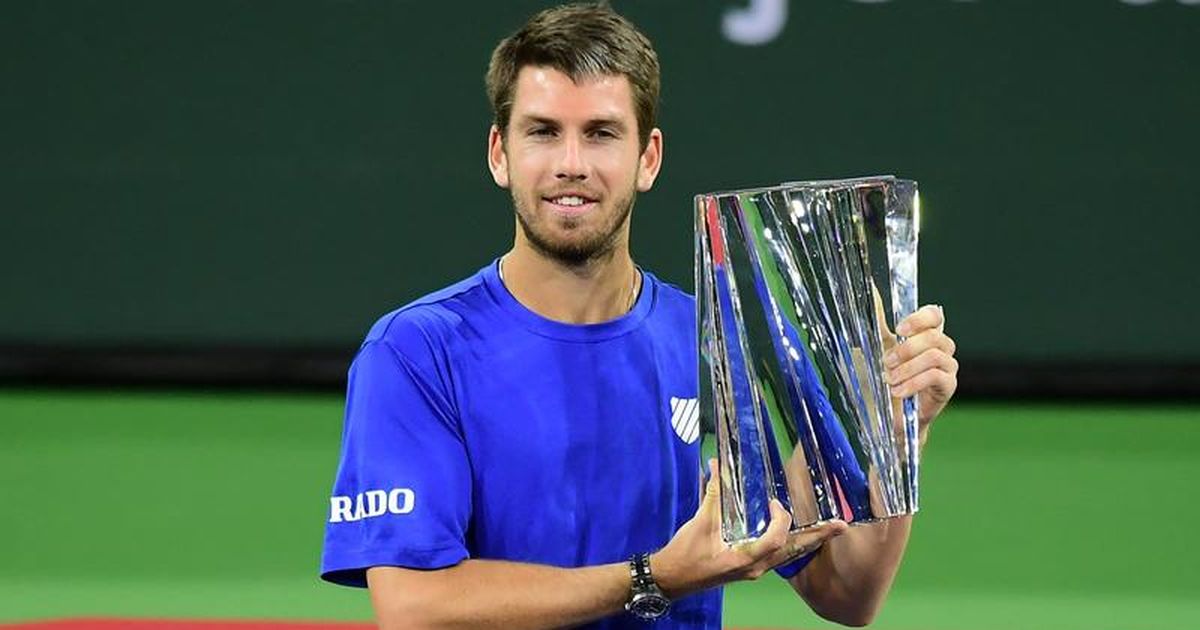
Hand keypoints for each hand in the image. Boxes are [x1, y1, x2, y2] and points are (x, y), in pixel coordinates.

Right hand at [650, 460, 847, 596]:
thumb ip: (713, 493)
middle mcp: (755, 567)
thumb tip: (719, 464)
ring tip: (826, 531)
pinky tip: (795, 535)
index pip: (776, 540)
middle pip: (794, 552)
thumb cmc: (686, 554)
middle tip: (840, 526)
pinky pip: (778, 557)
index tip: (774, 502)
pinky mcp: (749, 569)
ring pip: (788, 556)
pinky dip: (790, 544)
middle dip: (817, 538)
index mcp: (745, 558)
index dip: (781, 519)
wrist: (671, 579)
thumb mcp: (699, 522)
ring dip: (807, 542)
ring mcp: (754, 570)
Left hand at [883, 304, 957, 429]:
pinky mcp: (948, 387)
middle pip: (935, 336)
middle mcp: (940, 348)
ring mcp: (947, 368)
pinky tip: (898, 392)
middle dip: (907, 347)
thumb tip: (870, 288)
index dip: (920, 318)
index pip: (935, 315)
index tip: (898, 328)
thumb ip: (878, 321)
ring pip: (936, 356)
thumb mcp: (876, 348)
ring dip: (908, 367)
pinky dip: (914, 383)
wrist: (888, 417)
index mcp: (924, 335)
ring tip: (889, 379)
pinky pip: (937, 377)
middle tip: (886, 362)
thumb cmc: (884, 381)